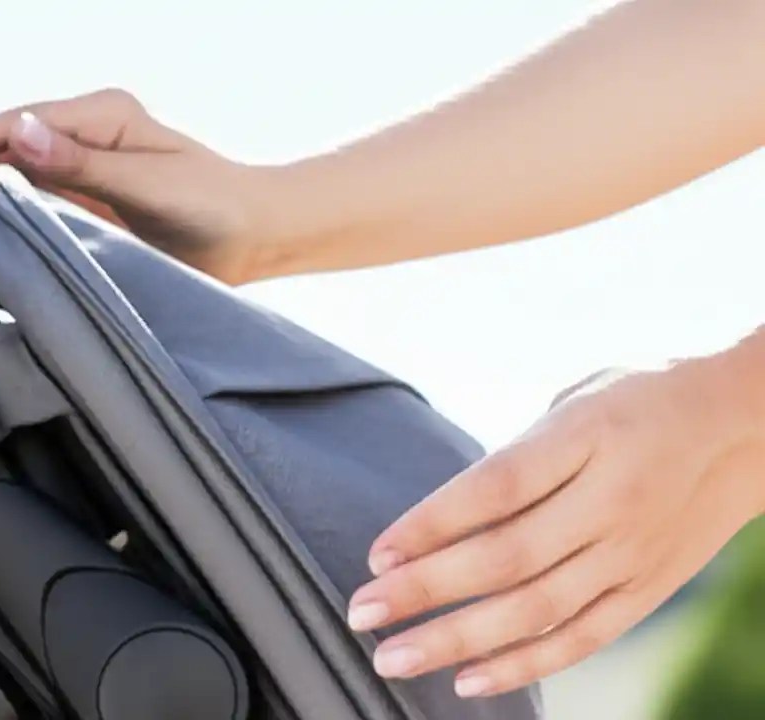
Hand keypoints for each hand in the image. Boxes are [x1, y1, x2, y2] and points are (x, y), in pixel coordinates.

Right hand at [0, 88, 278, 284]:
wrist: (258, 235)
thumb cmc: (216, 209)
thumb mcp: (151, 187)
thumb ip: (83, 166)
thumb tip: (18, 133)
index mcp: (100, 115)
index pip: (8, 125)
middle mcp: (84, 132)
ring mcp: (82, 163)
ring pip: (6, 167)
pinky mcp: (85, 194)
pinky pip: (25, 195)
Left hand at [346, 332, 764, 697]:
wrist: (750, 425)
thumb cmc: (639, 403)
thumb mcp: (575, 403)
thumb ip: (516, 459)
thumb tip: (443, 521)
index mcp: (586, 438)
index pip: (495, 489)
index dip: (430, 524)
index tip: (376, 554)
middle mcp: (611, 499)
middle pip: (505, 557)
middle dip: (424, 591)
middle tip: (361, 612)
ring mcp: (633, 552)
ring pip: (536, 609)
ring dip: (457, 640)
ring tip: (393, 656)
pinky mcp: (649, 590)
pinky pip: (581, 638)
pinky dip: (523, 665)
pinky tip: (468, 680)